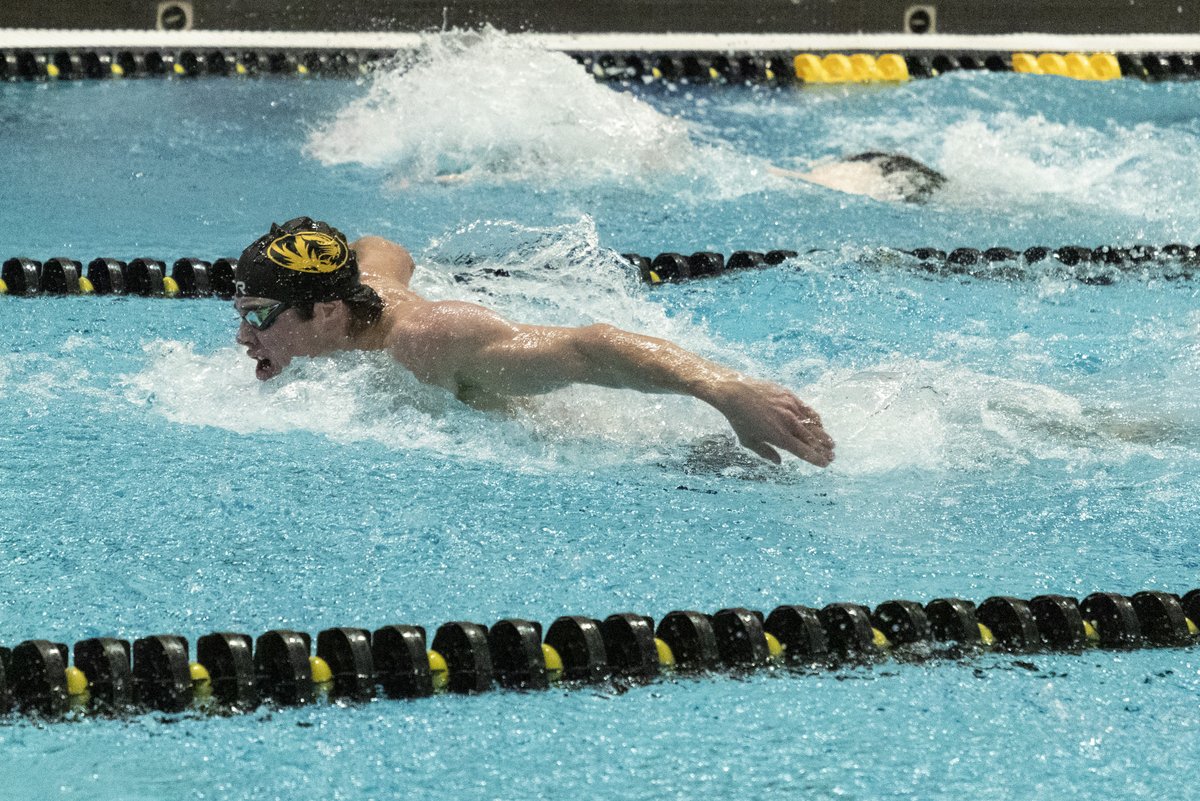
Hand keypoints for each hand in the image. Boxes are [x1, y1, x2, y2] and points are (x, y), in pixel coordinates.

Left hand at [712, 379, 834, 466]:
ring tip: (831, 444)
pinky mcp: (790, 397)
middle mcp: (788, 423)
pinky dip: (815, 419)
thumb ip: (765, 452)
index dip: (816, 458)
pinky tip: (820, 425)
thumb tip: (779, 462)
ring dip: (823, 435)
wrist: (736, 393)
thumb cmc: (739, 419)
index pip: (803, 451)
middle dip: (823, 449)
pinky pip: (807, 410)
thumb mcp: (748, 441)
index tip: (824, 463)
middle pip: (812, 439)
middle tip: (832, 456)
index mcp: (779, 437)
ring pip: (813, 425)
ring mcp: (791, 408)